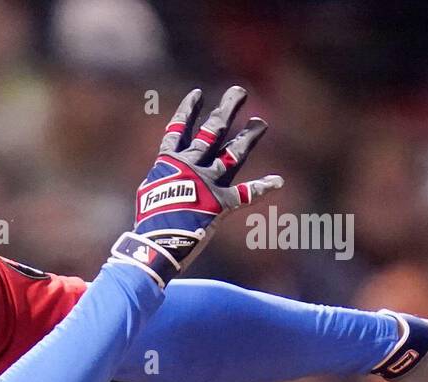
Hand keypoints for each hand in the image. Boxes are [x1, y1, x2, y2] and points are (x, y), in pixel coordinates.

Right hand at [111, 87, 282, 285]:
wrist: (157, 243)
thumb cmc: (148, 221)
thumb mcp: (149, 192)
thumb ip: (164, 178)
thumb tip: (168, 175)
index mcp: (170, 162)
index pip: (179, 129)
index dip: (188, 111)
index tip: (198, 94)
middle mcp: (192, 166)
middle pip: (213, 131)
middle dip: (227, 110)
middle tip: (239, 92)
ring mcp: (209, 182)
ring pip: (233, 154)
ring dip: (249, 137)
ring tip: (261, 122)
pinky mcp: (221, 203)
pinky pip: (247, 194)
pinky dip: (263, 188)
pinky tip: (279, 180)